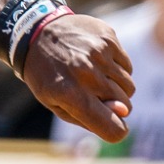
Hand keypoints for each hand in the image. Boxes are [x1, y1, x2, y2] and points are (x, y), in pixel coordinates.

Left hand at [21, 12, 134, 142]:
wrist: (34, 33)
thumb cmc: (45, 75)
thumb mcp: (55, 103)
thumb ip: (88, 117)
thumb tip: (124, 113)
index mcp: (69, 94)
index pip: (112, 127)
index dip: (115, 131)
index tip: (111, 126)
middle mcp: (86, 73)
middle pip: (125, 107)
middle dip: (113, 106)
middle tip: (90, 93)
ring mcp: (99, 53)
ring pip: (129, 87)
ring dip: (115, 87)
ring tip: (92, 76)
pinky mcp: (108, 37)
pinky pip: (127, 66)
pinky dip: (116, 69)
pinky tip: (96, 62)